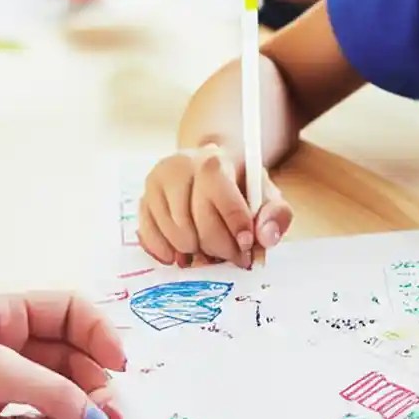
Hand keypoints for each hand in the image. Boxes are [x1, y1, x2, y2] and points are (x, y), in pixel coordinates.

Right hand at [138, 145, 292, 268]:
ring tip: (207, 250)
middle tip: (230, 256)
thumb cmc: (237, 188)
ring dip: (193, 251)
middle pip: (197, 221)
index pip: (222, 197)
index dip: (236, 227)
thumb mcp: (264, 196)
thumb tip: (265, 237)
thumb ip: (274, 215)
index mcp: (214, 161)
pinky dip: (166, 252)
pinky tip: (180, 255)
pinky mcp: (143, 199)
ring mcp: (157, 182)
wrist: (206, 171)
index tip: (245, 245)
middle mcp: (180, 166)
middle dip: (217, 247)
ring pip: (174, 233)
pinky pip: (150, 235)